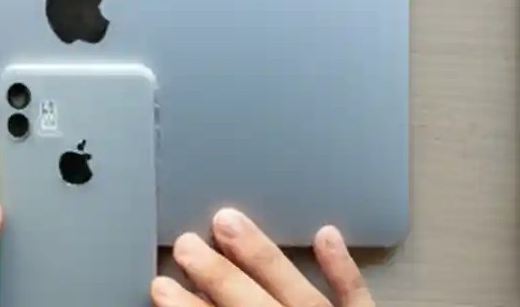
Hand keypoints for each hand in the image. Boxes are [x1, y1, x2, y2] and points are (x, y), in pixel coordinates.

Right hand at [154, 210, 373, 306]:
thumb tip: (196, 303)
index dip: (187, 306)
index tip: (162, 285)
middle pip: (250, 302)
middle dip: (215, 272)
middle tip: (187, 245)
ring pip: (295, 290)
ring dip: (260, 255)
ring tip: (229, 221)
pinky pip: (357, 297)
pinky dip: (342, 267)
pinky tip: (326, 234)